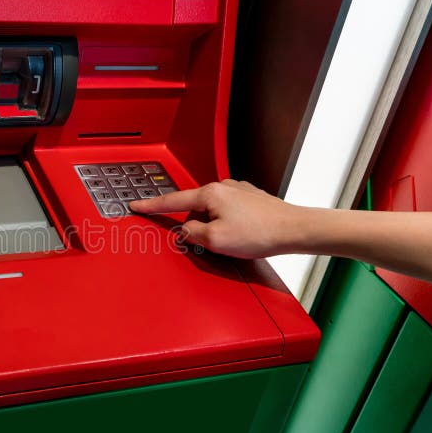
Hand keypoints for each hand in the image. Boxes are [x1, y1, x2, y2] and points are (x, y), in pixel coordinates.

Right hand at [129, 179, 302, 258]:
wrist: (294, 230)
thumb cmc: (259, 233)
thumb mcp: (215, 241)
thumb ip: (192, 234)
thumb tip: (185, 231)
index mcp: (209, 194)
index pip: (172, 201)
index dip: (151, 206)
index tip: (136, 205)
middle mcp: (222, 187)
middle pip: (195, 210)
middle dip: (197, 228)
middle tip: (211, 245)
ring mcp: (238, 191)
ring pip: (213, 213)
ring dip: (215, 228)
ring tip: (234, 242)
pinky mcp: (250, 199)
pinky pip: (228, 213)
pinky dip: (228, 225)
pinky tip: (242, 236)